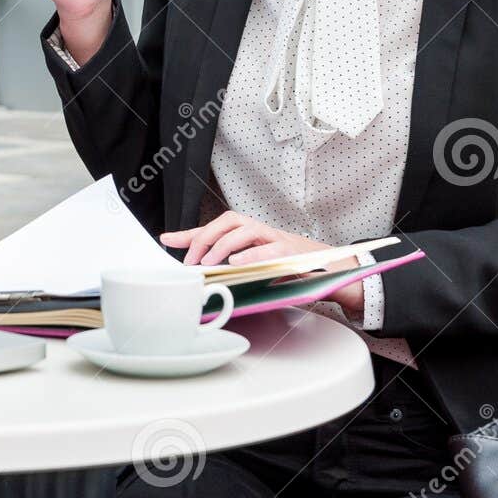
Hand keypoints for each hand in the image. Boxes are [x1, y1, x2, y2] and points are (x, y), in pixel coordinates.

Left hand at [159, 213, 363, 316]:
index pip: (215, 227)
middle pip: (228, 221)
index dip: (189, 233)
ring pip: (246, 230)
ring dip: (223, 245)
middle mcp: (262, 231)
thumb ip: (234, 268)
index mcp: (250, 234)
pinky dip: (252, 255)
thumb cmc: (291, 268)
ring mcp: (278, 239)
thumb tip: (204, 277)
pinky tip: (237, 263)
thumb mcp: (257, 266)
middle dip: (205, 237)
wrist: (331, 271)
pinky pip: (270, 250)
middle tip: (191, 260)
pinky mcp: (292, 253)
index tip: (166, 239)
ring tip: (208, 263)